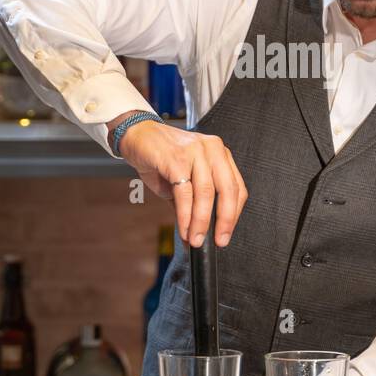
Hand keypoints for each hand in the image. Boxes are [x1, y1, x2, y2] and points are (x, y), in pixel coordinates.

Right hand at [110, 118, 247, 245]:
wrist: (137, 135)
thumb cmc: (162, 158)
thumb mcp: (184, 181)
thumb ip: (194, 204)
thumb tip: (197, 234)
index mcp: (219, 154)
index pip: (237, 188)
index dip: (234, 215)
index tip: (225, 234)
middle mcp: (212, 149)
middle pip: (227, 190)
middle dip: (224, 220)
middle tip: (218, 241)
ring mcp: (195, 151)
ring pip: (206, 192)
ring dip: (201, 221)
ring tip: (195, 238)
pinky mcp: (176, 158)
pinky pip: (185, 192)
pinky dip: (185, 214)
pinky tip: (183, 227)